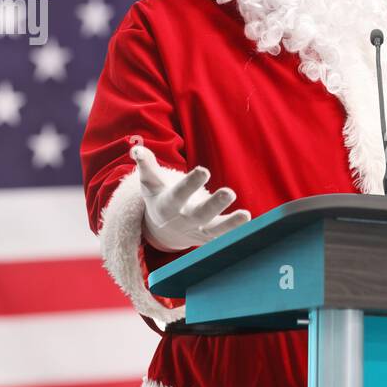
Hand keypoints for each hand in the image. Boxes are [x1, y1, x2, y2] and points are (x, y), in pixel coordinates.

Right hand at [130, 145, 250, 251]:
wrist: (163, 231)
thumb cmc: (159, 198)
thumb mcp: (150, 183)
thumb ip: (147, 166)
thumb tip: (137, 149)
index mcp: (168, 206)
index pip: (179, 195)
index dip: (191, 184)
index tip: (204, 170)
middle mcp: (184, 221)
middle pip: (200, 215)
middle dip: (214, 205)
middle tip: (229, 192)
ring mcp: (198, 231)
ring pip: (215, 229)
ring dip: (231, 223)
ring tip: (245, 215)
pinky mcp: (211, 238)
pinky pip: (225, 236)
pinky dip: (237, 230)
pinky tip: (249, 220)